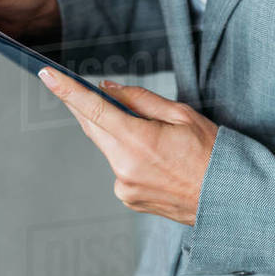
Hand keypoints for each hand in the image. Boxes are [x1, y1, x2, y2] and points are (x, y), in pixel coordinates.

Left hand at [38, 70, 218, 225]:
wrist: (228, 200)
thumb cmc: (211, 153)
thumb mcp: (182, 114)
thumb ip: (140, 99)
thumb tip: (107, 89)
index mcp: (138, 141)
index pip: (93, 109)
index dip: (66, 90)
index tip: (46, 74)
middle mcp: (124, 168)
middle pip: (93, 126)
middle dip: (87, 106)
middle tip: (85, 87)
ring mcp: (123, 187)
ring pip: (107, 146)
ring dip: (116, 132)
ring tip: (153, 133)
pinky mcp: (127, 198)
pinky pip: (118, 165)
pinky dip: (127, 153)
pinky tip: (156, 157)